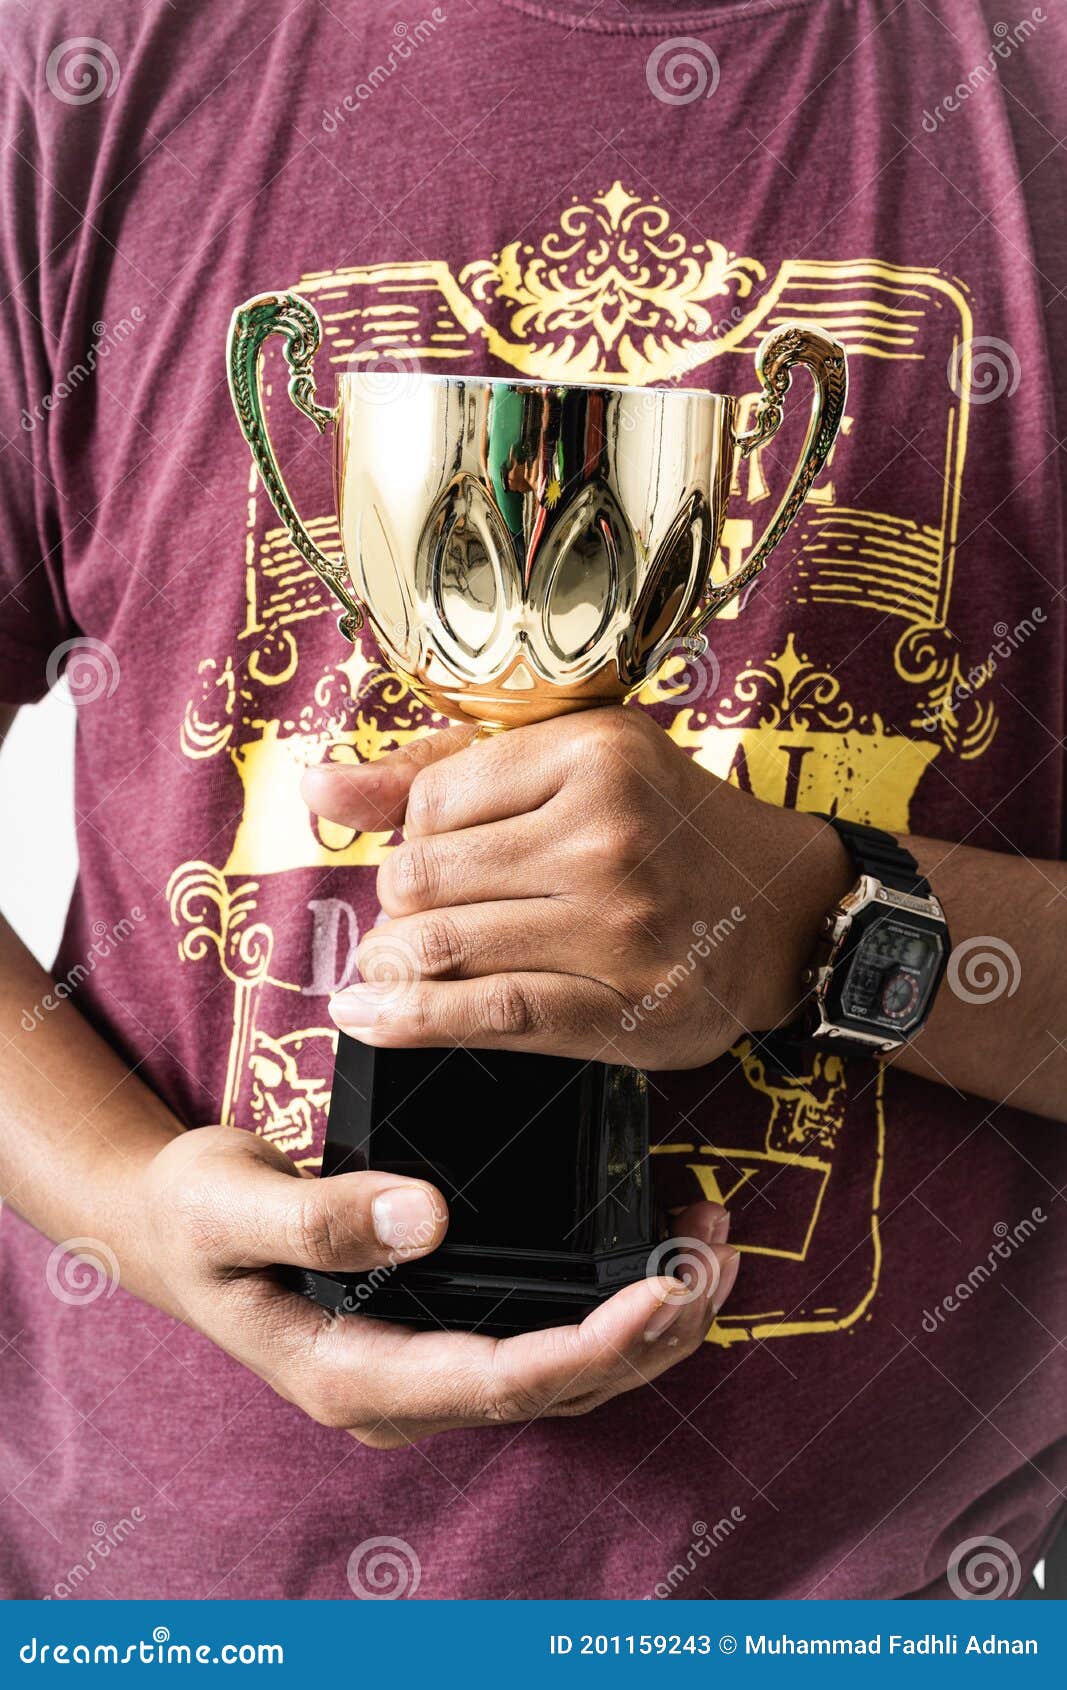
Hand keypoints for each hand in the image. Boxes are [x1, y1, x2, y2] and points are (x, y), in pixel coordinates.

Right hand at [140, 1126, 738, 1446]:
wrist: (170, 1224)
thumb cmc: (192, 1212)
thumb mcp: (229, 1202)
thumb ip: (318, 1214)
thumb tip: (426, 1219)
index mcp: (353, 1372)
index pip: (500, 1380)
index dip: (593, 1344)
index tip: (662, 1291)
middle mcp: (403, 1389)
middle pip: (556, 1389)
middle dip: (649, 1333)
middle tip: (714, 1257)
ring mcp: (426, 1368)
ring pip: (566, 1373)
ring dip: (649, 1322)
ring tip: (711, 1251)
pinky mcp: (442, 1332)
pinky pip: (546, 1336)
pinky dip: (613, 1303)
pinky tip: (652, 1249)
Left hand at [303, 709, 850, 1069]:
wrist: (788, 910)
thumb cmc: (668, 828)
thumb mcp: (575, 762)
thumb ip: (442, 769)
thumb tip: (316, 786)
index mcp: (592, 752)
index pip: (432, 802)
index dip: (415, 838)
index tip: (441, 858)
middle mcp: (604, 831)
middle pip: (423, 876)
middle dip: (402, 906)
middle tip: (421, 919)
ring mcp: (617, 923)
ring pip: (442, 944)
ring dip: (397, 965)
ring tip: (393, 969)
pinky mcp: (624, 1004)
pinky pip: (490, 1013)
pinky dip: (412, 1021)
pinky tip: (369, 1020)